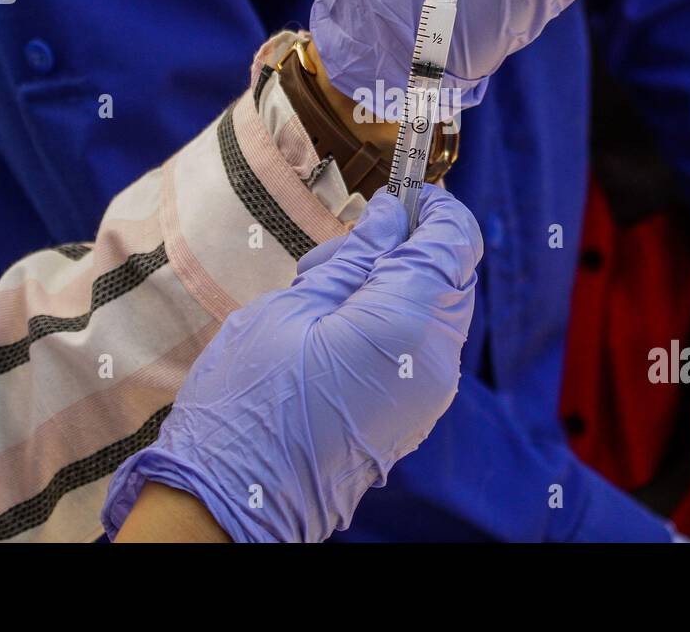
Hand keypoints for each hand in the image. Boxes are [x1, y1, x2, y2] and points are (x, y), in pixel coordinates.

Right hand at [101, 186, 481, 541]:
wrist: (234, 501)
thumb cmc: (250, 401)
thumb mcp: (293, 307)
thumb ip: (353, 258)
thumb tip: (391, 216)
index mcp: (408, 321)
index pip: (454, 241)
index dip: (434, 207)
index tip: (403, 189)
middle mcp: (435, 359)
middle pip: (451, 273)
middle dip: (408, 245)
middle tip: (343, 248)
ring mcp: (428, 394)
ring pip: (437, 308)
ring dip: (397, 283)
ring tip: (323, 293)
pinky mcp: (413, 415)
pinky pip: (423, 346)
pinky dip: (395, 320)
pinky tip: (335, 329)